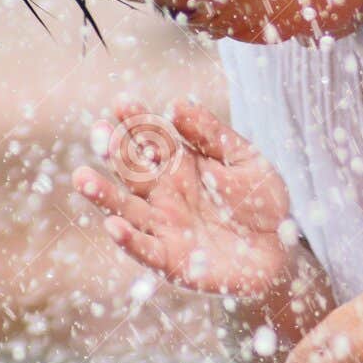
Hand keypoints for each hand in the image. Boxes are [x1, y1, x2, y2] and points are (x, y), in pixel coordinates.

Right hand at [72, 97, 290, 295]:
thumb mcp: (245, 159)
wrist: (280, 250)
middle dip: (114, 152)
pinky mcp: (170, 260)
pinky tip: (112, 226)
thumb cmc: (260, 201)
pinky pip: (145, 250)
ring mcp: (164, 226)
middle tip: (98, 132)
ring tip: (81, 178)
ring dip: (103, 196)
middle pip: (131, 171)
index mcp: (179, 164)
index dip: (136, 121)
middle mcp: (164, 193)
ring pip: (126, 209)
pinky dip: (128, 240)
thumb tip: (177, 104)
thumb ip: (211, 135)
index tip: (122, 103)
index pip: (151, 138)